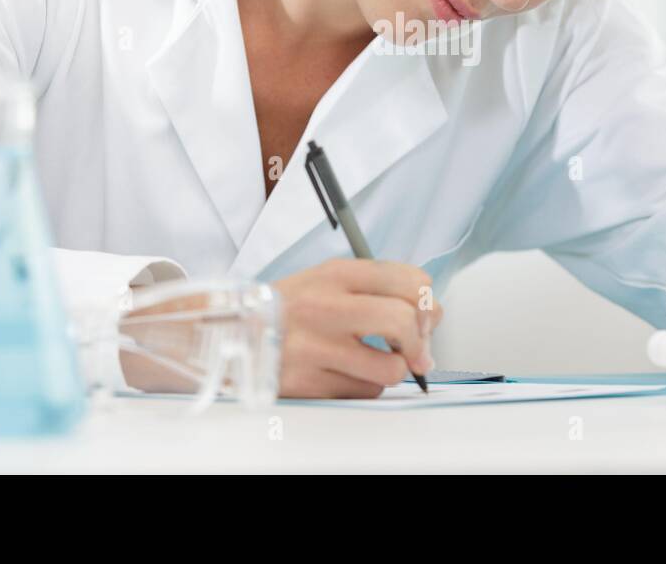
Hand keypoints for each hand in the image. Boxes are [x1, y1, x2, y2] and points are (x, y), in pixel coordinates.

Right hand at [271, 258, 441, 397]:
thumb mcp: (328, 281)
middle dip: (420, 342)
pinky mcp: (309, 383)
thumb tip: (431, 320)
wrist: (234, 334)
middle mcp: (327, 307)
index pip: (409, 281)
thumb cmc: (291, 309)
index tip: (425, 318)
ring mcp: (316, 347)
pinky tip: (343, 374)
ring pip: (390, 368)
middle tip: (416, 352)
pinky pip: (364, 392)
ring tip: (371, 363)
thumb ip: (377, 291)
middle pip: (403, 321)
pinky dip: (364, 387)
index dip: (428, 304)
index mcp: (336, 274)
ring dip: (391, 370)